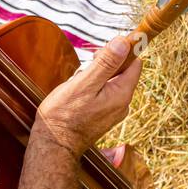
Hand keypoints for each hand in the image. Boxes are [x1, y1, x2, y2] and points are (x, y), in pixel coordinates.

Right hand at [33, 33, 144, 155]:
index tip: (99, 54)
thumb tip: (124, 42)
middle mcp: (122, 104)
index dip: (120, 52)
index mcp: (122, 94)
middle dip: (102, 66)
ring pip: (109, 82)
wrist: (53, 146)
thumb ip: (106, 63)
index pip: (134, 63)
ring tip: (76, 87)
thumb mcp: (84, 83)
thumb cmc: (65, 115)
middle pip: (121, 71)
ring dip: (94, 78)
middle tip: (82, 73)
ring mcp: (113, 111)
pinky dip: (90, 90)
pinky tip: (76, 97)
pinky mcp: (103, 116)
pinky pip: (102, 94)